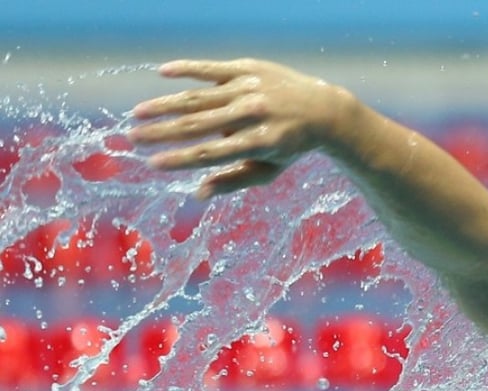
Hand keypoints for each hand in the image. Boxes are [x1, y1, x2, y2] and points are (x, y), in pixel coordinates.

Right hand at [128, 58, 356, 198]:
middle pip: (198, 125)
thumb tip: (198, 194)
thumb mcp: (269, 169)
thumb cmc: (291, 146)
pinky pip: (211, 68)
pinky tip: (161, 73)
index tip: (153, 163)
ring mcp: (250, 88)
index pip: (211, 154)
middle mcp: (253, 114)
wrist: (323, 110)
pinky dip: (186, 69)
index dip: (180, 160)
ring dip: (164, 105)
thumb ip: (233, 180)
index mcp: (259, 142)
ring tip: (137, 114)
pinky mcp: (248, 68)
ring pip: (198, 97)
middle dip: (161, 133)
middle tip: (132, 138)